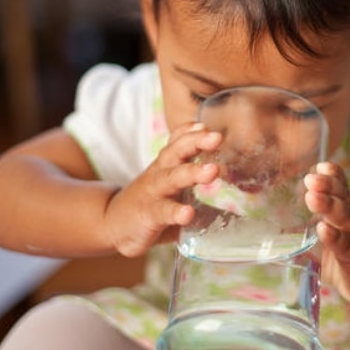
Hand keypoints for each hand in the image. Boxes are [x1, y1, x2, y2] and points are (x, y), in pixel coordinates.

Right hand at [103, 123, 221, 256]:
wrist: (112, 223)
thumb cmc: (152, 203)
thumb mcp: (173, 187)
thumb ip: (198, 183)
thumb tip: (237, 188)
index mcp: (168, 164)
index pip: (178, 141)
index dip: (192, 132)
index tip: (208, 125)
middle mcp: (160, 173)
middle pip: (176, 151)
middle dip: (196, 142)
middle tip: (217, 137)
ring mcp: (154, 193)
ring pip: (172, 178)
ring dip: (192, 172)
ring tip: (213, 171)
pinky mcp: (149, 215)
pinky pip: (163, 212)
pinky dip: (176, 212)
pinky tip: (188, 214)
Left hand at [305, 162, 349, 303]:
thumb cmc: (347, 253)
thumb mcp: (332, 232)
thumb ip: (310, 223)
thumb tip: (275, 219)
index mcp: (348, 207)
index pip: (341, 187)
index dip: (333, 175)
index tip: (320, 166)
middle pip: (343, 198)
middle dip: (327, 187)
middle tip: (310, 179)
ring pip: (347, 218)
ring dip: (331, 207)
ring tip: (313, 198)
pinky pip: (347, 246)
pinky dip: (335, 238)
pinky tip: (323, 230)